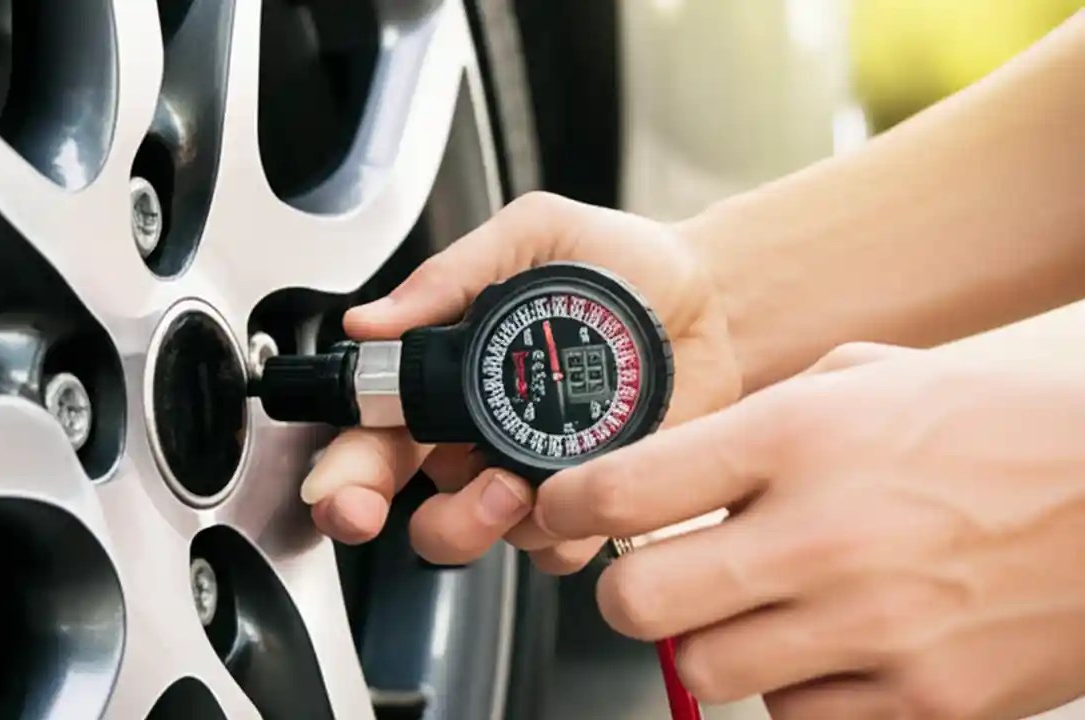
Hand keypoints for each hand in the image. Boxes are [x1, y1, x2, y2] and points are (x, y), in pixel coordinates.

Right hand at [300, 192, 741, 571]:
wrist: (710, 296)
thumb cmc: (617, 262)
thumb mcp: (530, 236)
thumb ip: (449, 276)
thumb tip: (370, 319)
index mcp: (446, 382)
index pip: (372, 443)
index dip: (347, 482)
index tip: (350, 500)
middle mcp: (479, 443)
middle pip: (427, 517)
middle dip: (445, 522)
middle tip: (487, 490)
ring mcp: (537, 480)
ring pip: (496, 538)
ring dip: (515, 523)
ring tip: (543, 475)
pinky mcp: (595, 504)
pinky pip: (565, 548)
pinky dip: (576, 530)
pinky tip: (599, 482)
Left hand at [535, 342, 1084, 718]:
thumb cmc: (998, 424)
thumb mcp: (868, 380)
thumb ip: (759, 425)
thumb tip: (671, 479)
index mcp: (801, 438)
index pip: (622, 490)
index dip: (566, 508)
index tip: (563, 512)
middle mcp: (824, 536)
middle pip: (638, 604)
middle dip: (626, 593)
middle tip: (651, 576)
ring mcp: (875, 631)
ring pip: (707, 674)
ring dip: (714, 643)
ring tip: (765, 607)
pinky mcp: (926, 704)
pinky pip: (797, 719)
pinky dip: (796, 690)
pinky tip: (835, 645)